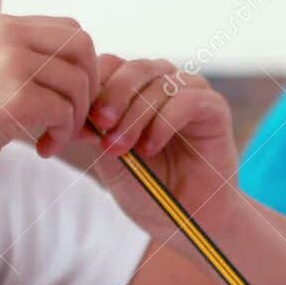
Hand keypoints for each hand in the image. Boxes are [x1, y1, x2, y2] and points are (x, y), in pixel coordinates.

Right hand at [0, 14, 98, 188]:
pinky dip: (62, 134)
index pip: (69, 32)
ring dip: (75, 117)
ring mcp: (10, 63)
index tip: (67, 101)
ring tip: (52, 139)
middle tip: (70, 120)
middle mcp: (7, 35)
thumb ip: (22, 65)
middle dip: (87, 87)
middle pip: (82, 48)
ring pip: (78, 82)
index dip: (80, 67)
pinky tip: (42, 148)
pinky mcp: (14, 96)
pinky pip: (64, 111)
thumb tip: (79, 79)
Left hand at [83, 55, 240, 233]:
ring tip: (120, 148)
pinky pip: (188, 100)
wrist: (186, 218)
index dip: (90, 90)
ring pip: (158, 83)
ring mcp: (191, 92)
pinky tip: (150, 147)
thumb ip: (94, 130)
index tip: (76, 125)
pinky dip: (164, 122)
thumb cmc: (146, 186)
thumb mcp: (109, 157)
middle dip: (112, 97)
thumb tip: (71, 111)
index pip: (109, 66)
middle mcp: (162, 82)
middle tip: (100, 126)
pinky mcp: (214, 108)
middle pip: (132, 69)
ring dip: (135, 116)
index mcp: (134, 88)